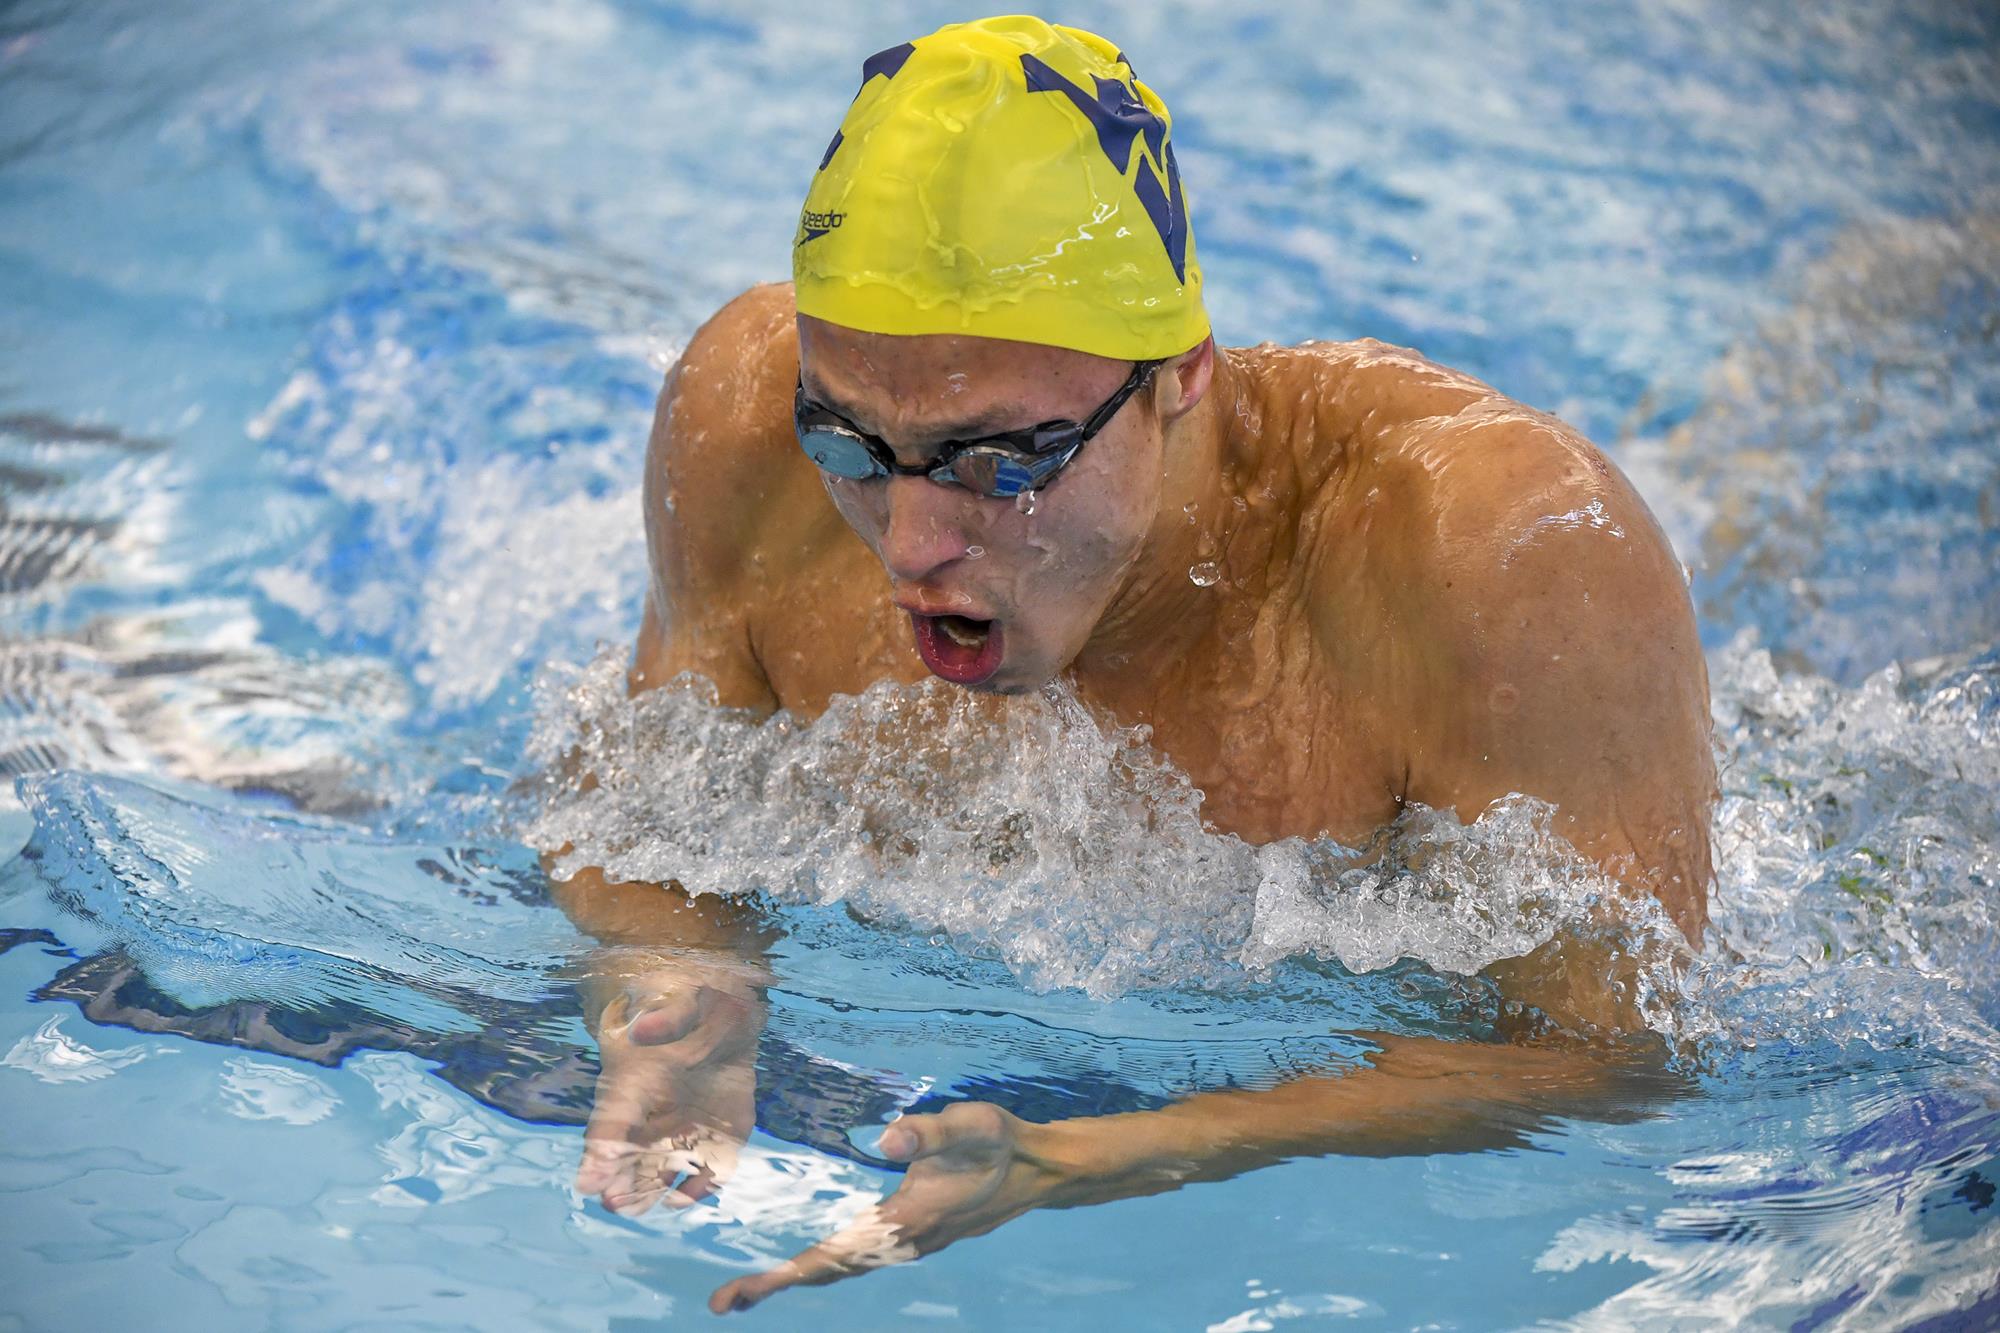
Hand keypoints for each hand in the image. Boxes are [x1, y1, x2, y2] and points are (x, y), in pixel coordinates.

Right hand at [576, 959, 765, 1215]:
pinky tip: (682, 1198)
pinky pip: (703, 1172)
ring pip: (656, 1172)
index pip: (609, 1123)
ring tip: (637, 1207)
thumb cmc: (693, 1006)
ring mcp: (681, 1132)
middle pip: (626, 1158)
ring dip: (645, 1192)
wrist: (727, 1016)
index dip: (599, 1152)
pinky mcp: (715, 1140)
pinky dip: (695, 1187)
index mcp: (633, 1083)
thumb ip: (667, 1017)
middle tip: (613, 1202)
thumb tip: (644, 1030)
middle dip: (618, 1181)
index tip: (588, 1181)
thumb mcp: (685, 1002)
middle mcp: (650, 1116)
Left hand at [709, 1101, 1068, 1313]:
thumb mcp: (972, 1126)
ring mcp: (907, 1244)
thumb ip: (929, 1132)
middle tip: (726, 1300)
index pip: (834, 1255)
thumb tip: (885, 1139)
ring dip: (798, 1275)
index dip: (786, 1274)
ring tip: (753, 1286)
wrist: (1037, 1171)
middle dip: (777, 1284)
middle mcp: (901, 1243)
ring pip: (842, 1267)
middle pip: (829, 1271)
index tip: (744, 1290)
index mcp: (905, 1223)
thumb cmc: (1001, 1144)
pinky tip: (811, 1256)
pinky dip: (825, 1262)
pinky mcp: (911, 1235)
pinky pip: (857, 1257)